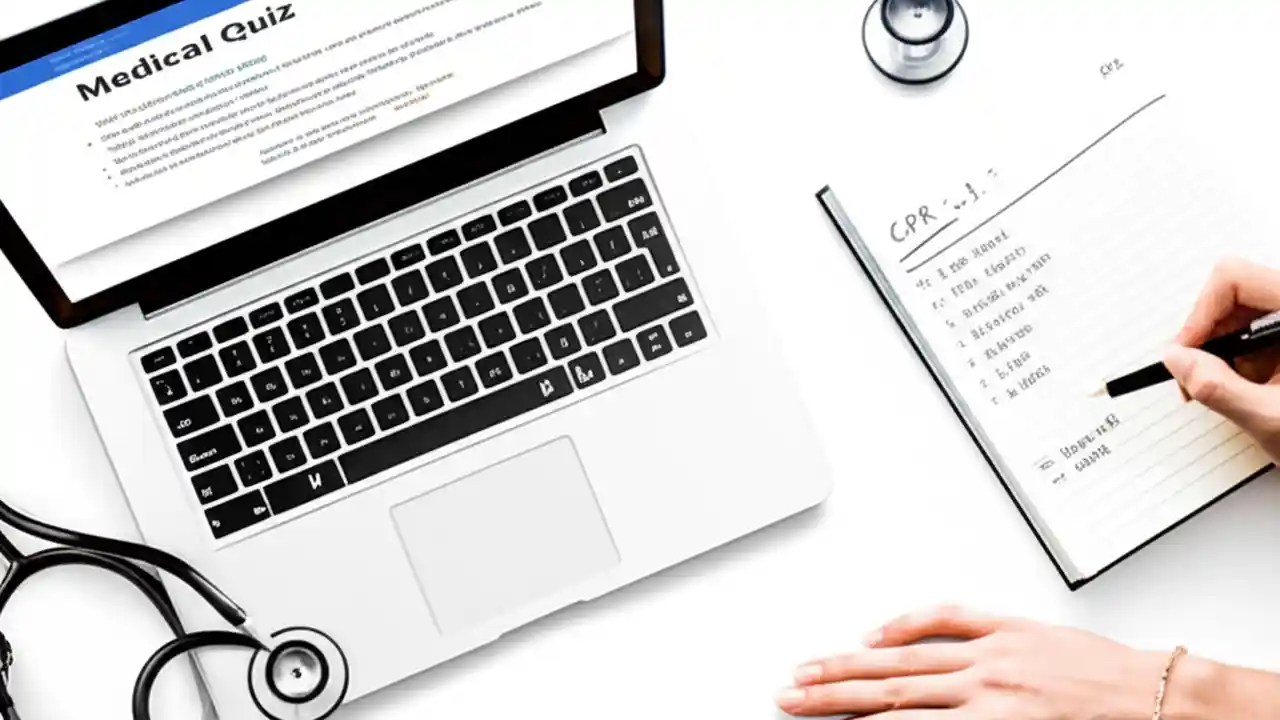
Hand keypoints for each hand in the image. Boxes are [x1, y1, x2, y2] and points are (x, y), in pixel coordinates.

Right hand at [775, 606, 1215, 718]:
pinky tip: (876, 631)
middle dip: (830, 692)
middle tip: (789, 693)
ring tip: (811, 665)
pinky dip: (908, 622)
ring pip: (906, 655)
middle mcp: (984, 686)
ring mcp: (994, 651)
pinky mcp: (1012, 628)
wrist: (1161, 705)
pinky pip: (949, 617)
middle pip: (887, 688)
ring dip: (850, 660)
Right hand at [1163, 258, 1279, 461]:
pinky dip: (1245, 359)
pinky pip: (1261, 331)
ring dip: (1226, 351)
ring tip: (1232, 391)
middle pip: (1237, 293)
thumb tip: (1179, 360)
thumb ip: (1218, 388)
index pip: (1236, 280)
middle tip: (1196, 376)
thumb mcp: (1272, 420)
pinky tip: (1253, 388)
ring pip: (1245, 313)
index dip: (1201, 314)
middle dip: (1208, 337)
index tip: (1187, 352)